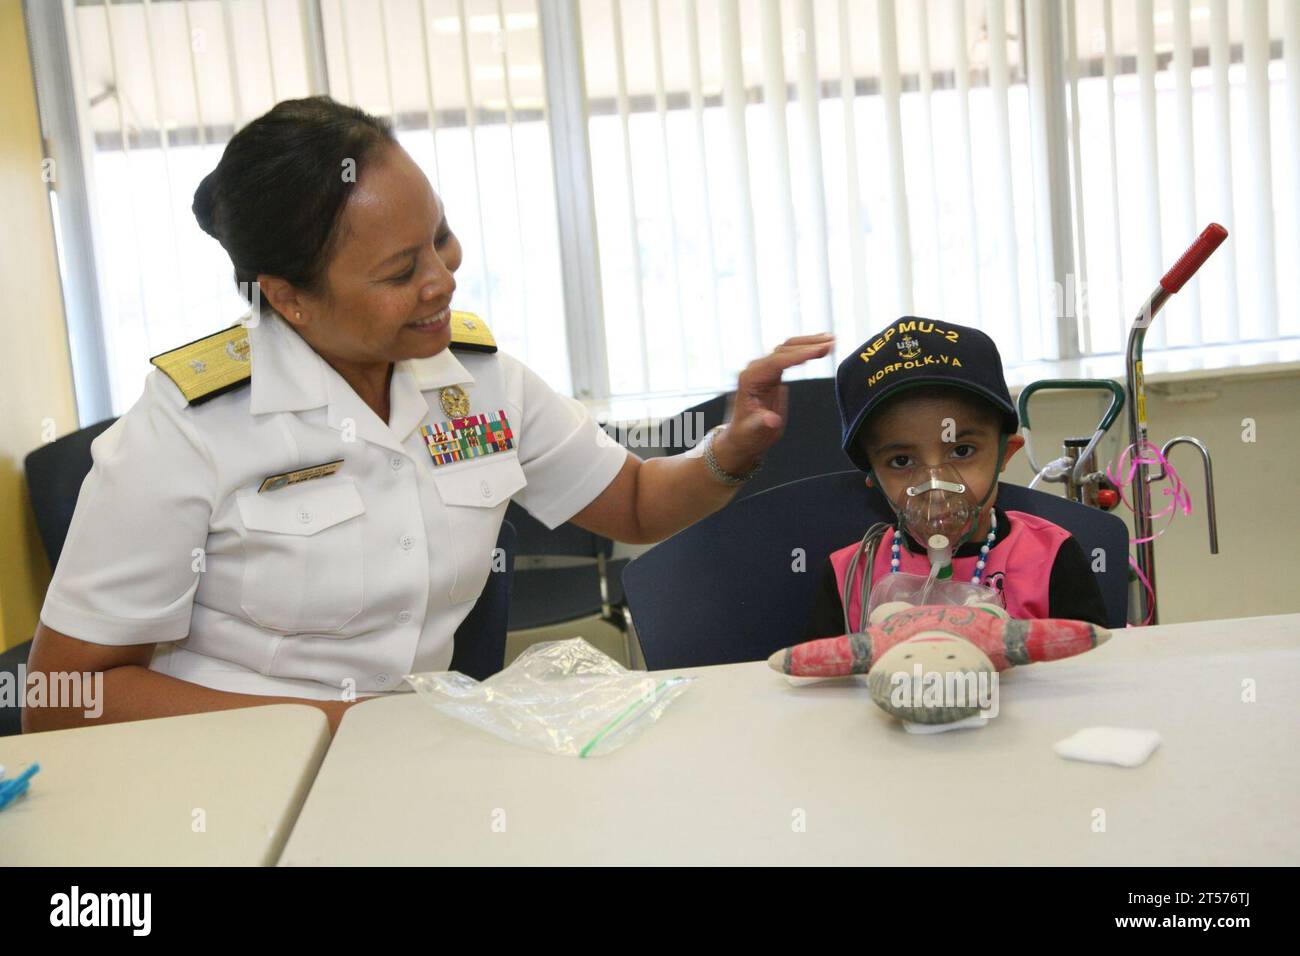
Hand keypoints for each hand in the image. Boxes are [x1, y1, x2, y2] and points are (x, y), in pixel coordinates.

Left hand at [713, 333, 834, 473]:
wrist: (743, 436)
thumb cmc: (746, 435)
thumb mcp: (753, 432)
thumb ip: (762, 423)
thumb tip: (772, 420)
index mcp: (750, 379)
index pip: (776, 361)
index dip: (799, 355)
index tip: (819, 351)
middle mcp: (756, 369)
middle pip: (784, 349)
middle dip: (808, 345)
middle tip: (831, 343)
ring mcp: (764, 369)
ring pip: (788, 348)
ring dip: (809, 343)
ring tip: (831, 340)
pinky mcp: (773, 372)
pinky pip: (790, 355)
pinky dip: (806, 349)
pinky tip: (821, 346)